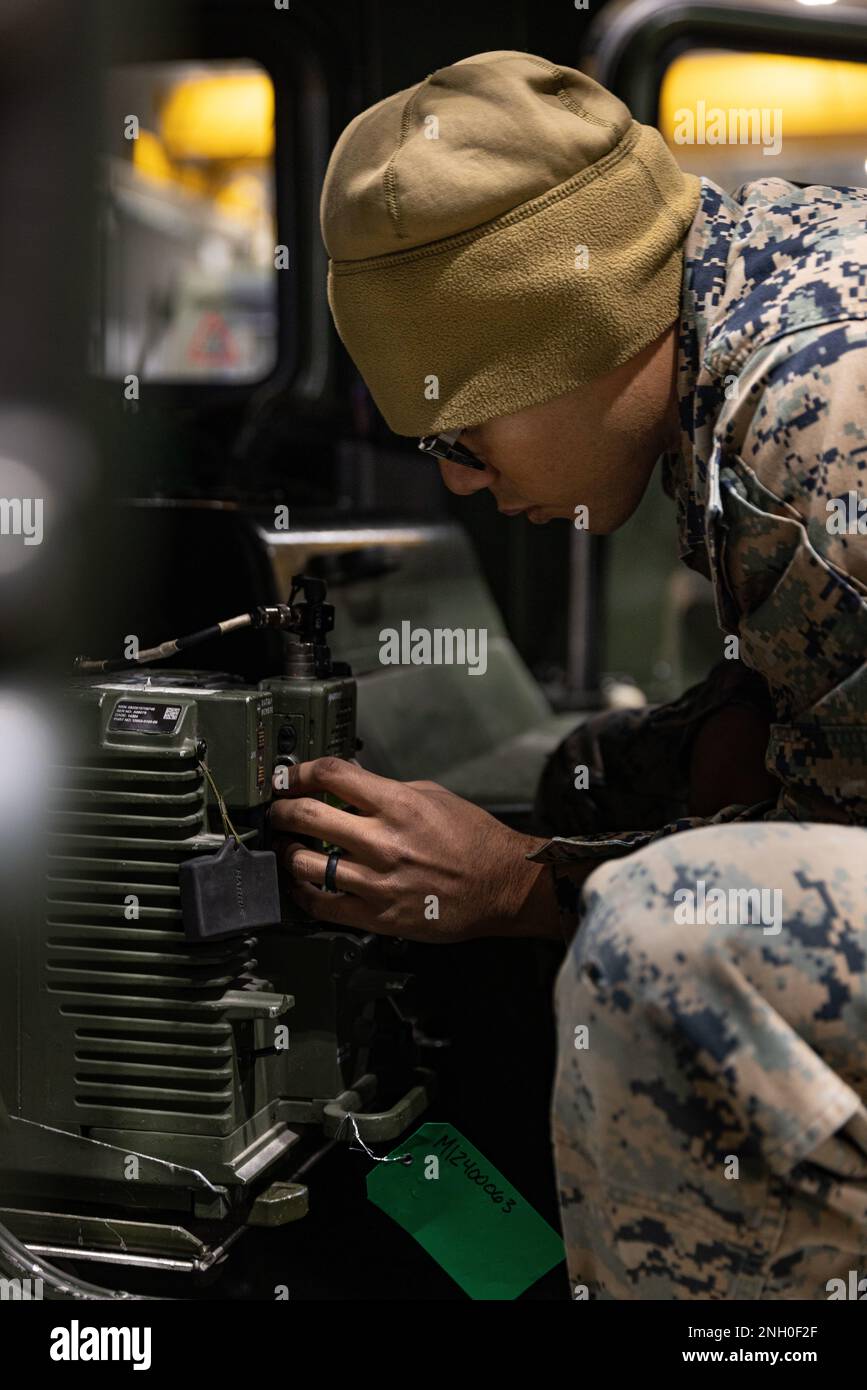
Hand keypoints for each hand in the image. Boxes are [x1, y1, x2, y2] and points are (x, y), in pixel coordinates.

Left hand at [269, 757, 561, 942]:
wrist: (501, 886)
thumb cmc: (474, 840)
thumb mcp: (433, 795)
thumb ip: (386, 789)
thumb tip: (348, 782)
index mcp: (398, 804)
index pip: (332, 776)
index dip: (301, 771)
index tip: (291, 776)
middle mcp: (383, 841)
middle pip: (307, 815)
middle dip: (282, 809)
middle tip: (277, 810)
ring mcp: (377, 881)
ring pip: (305, 863)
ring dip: (287, 852)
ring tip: (287, 847)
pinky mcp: (376, 916)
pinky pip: (321, 904)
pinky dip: (303, 892)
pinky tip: (302, 883)